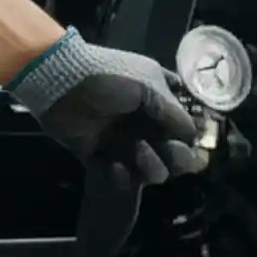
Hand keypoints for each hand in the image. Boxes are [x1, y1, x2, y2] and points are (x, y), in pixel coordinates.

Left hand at [7, 29, 203, 184]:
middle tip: (168, 150)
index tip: (191, 145)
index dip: (190, 141)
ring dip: (151, 165)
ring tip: (137, 150)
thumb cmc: (108, 77)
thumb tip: (194, 137)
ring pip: (153, 170)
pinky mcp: (102, 158)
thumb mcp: (149, 86)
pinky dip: (122, 177)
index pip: (183, 130)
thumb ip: (174, 113)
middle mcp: (144, 126)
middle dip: (176, 158)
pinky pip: (122, 178)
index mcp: (158, 103)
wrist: (61, 84)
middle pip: (173, 155)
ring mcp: (124, 143)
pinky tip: (115, 164)